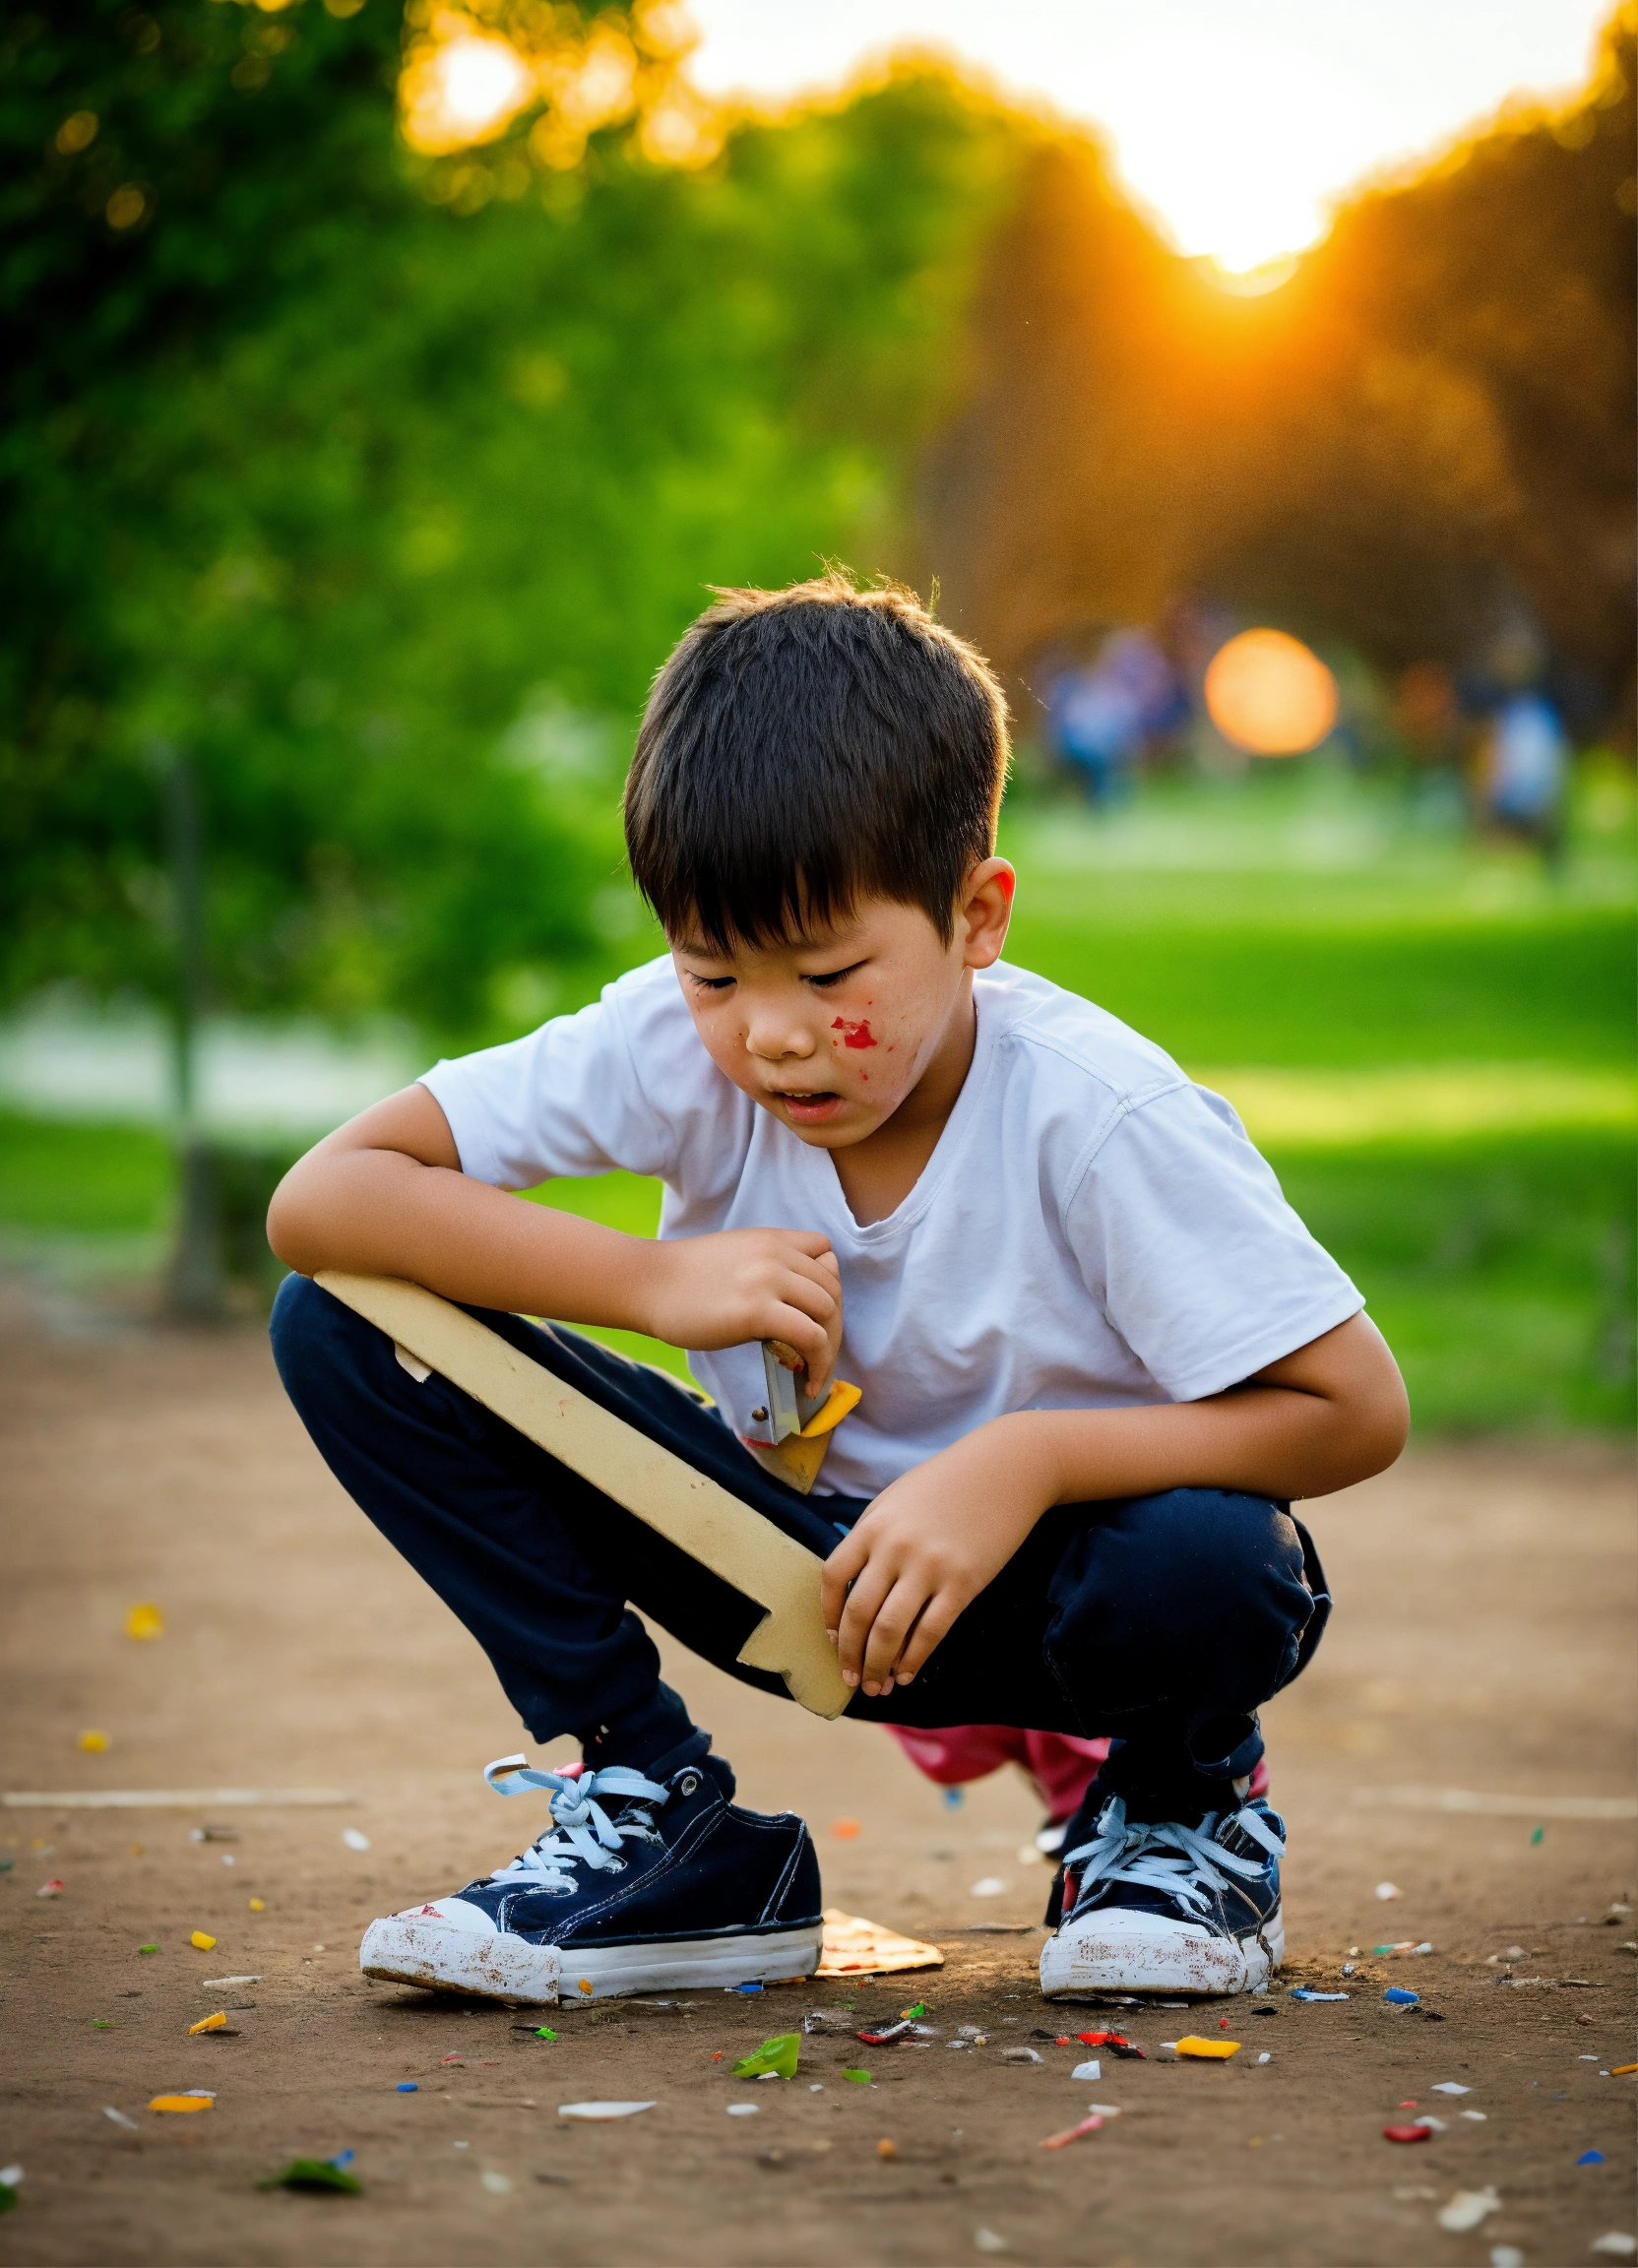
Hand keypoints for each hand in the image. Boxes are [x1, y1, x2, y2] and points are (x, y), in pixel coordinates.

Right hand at [644, 1227, 842, 1395]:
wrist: (647, 1284)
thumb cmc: (684, 1278)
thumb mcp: (737, 1255)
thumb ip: (770, 1267)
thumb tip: (800, 1305)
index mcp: (772, 1239)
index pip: (827, 1254)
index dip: (827, 1286)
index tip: (813, 1314)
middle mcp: (776, 1254)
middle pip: (832, 1288)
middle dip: (832, 1325)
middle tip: (815, 1355)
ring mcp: (768, 1281)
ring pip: (828, 1313)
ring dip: (828, 1348)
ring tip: (812, 1371)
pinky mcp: (757, 1312)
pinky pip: (811, 1338)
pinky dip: (819, 1364)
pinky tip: (807, 1382)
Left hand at [820, 1418, 1056, 1695]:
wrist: (1005, 1469)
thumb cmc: (948, 1483)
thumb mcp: (896, 1500)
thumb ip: (872, 1537)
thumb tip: (855, 1585)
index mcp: (872, 1525)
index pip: (832, 1578)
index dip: (828, 1615)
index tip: (833, 1638)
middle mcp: (895, 1548)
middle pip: (859, 1612)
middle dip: (850, 1652)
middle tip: (850, 1678)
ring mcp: (929, 1567)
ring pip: (891, 1629)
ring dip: (878, 1664)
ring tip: (876, 1685)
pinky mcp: (964, 1583)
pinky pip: (931, 1631)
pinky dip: (914, 1658)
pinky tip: (907, 1674)